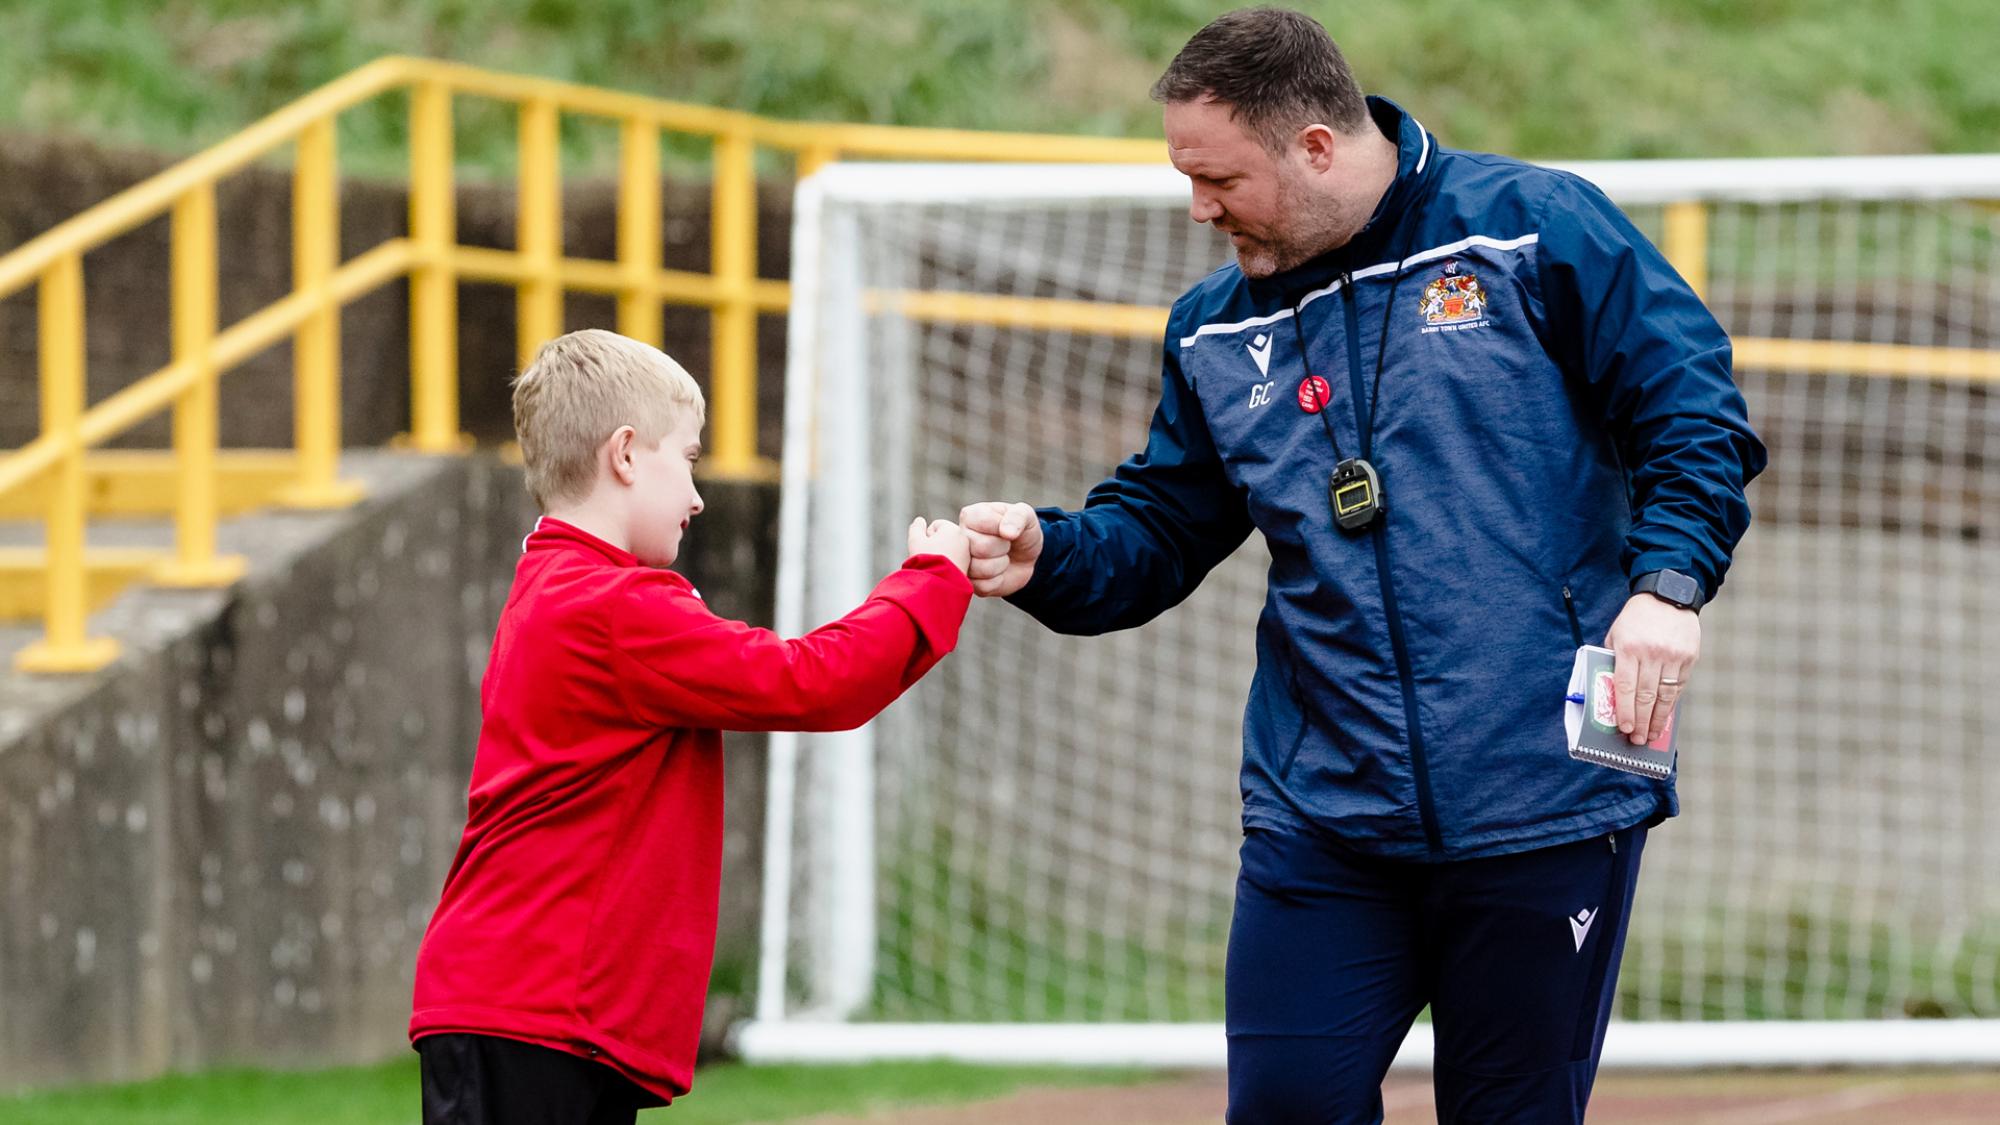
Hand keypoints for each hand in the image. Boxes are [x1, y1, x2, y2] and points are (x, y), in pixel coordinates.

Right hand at [907, 517, 970, 574]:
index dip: (926, 536)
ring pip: (949, 549)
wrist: (939, 585)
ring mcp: (968, 553)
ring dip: (941, 554)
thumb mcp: (915, 540)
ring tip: (935, 565)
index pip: (936, 526)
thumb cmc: (926, 561)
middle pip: (944, 537)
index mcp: (953, 529)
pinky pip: (955, 560)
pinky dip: (948, 563)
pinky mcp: (968, 566)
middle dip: (935, 545)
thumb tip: (920, 521)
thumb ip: (916, 527)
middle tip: (929, 556)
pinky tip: (941, 571)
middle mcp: (964, 539)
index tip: (925, 547)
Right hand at [957, 501, 1042, 597]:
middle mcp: (960, 538)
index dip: (1003, 529)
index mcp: (970, 516)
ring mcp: (962, 562)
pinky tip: (998, 573)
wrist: (1026, 558)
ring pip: (980, 569)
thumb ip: (1018, 516)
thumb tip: (1006, 532)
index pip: (983, 522)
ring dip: (1000, 565)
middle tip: (1006, 545)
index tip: (1006, 529)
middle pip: (981, 547)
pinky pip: (983, 586)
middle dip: (1002, 548)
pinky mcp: (968, 584)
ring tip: (1001, 557)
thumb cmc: (1022, 532)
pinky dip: (998, 581)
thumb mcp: (1026, 516)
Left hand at [1604, 592, 1700, 745]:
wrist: (1667, 596)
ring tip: (1651, 735)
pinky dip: (1671, 703)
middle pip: (1645, 695)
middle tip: (1636, 739)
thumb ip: (1613, 661)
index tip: (1623, 728)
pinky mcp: (1689, 657)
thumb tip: (1613, 694)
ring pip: (1664, 695)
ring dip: (1657, 719)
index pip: (1626, 686)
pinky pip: (1678, 686)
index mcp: (1629, 648)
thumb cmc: (1635, 620)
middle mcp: (1652, 653)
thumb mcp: (1616, 634)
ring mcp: (1672, 656)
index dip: (1625, 710)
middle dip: (1640, 721)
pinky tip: (1664, 716)